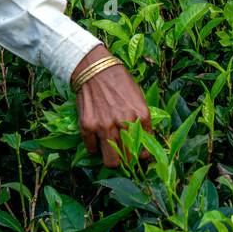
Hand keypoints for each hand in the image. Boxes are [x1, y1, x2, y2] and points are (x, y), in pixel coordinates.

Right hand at [72, 44, 151, 168]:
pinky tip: (96, 138)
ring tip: (111, 152)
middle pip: (128, 160)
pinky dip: (94, 147)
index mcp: (141, 115)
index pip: (145, 149)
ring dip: (112, 159)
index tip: (138, 155)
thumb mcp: (138, 97)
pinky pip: (91, 149)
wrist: (95, 69)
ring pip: (110, 161)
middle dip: (127, 160)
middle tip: (124, 155)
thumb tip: (144, 144)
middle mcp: (124, 123)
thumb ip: (142, 121)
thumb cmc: (119, 81)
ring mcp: (104, 126)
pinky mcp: (87, 126)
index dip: (141, 155)